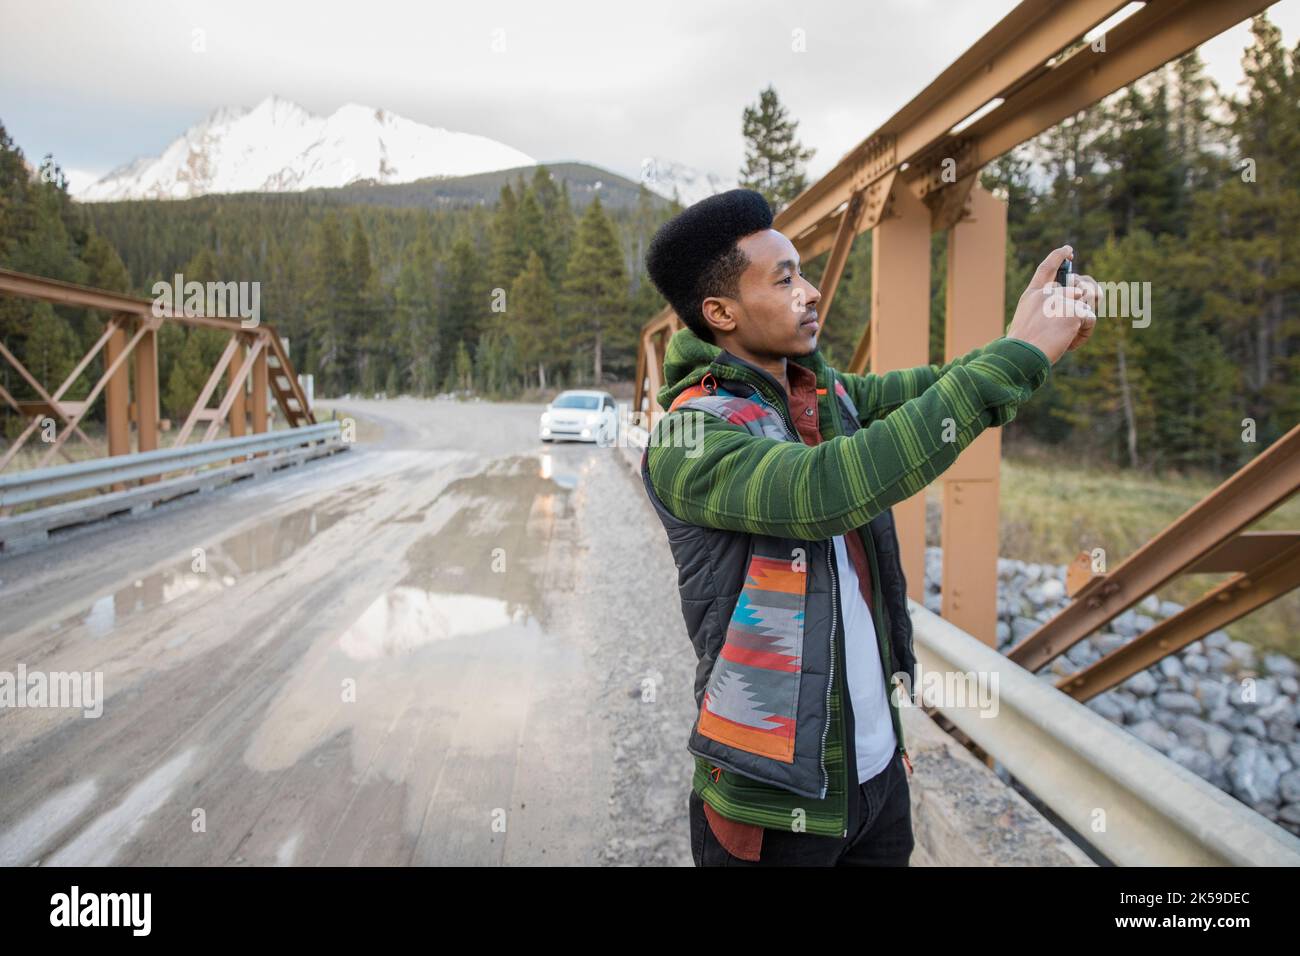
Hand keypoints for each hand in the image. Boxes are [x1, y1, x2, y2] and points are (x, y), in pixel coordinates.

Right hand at [1005, 245, 1098, 363]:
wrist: (1021, 355)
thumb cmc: (1023, 347)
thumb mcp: (1029, 322)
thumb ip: (1048, 308)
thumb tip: (1081, 295)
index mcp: (1032, 295)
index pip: (1047, 269)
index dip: (1058, 256)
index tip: (1068, 250)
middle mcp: (1047, 293)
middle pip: (1077, 290)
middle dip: (1082, 305)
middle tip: (1071, 326)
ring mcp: (1061, 300)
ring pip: (1087, 303)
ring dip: (1083, 320)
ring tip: (1068, 336)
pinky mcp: (1074, 311)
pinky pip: (1091, 318)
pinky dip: (1084, 334)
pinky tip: (1070, 343)